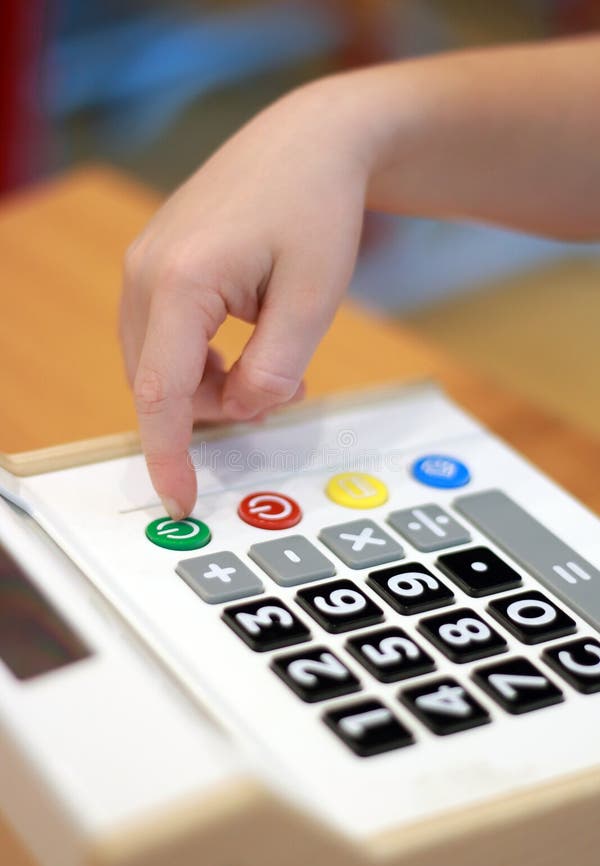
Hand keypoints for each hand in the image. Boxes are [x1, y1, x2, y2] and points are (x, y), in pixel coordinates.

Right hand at [119, 77, 369, 519]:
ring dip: (212, 384)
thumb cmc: (316, 208)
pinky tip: (247, 337)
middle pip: (161, 384)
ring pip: (160, 365)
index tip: (180, 502)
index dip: (169, 456)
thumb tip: (244, 410)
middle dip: (217, 408)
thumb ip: (274, 368)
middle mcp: (144, 274)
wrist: (307, 141)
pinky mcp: (154, 265)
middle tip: (287, 386)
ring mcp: (143, 266)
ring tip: (277, 355)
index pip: (160, 393)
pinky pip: (164, 338)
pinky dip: (202, 359)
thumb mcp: (314, 298)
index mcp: (180, 282)